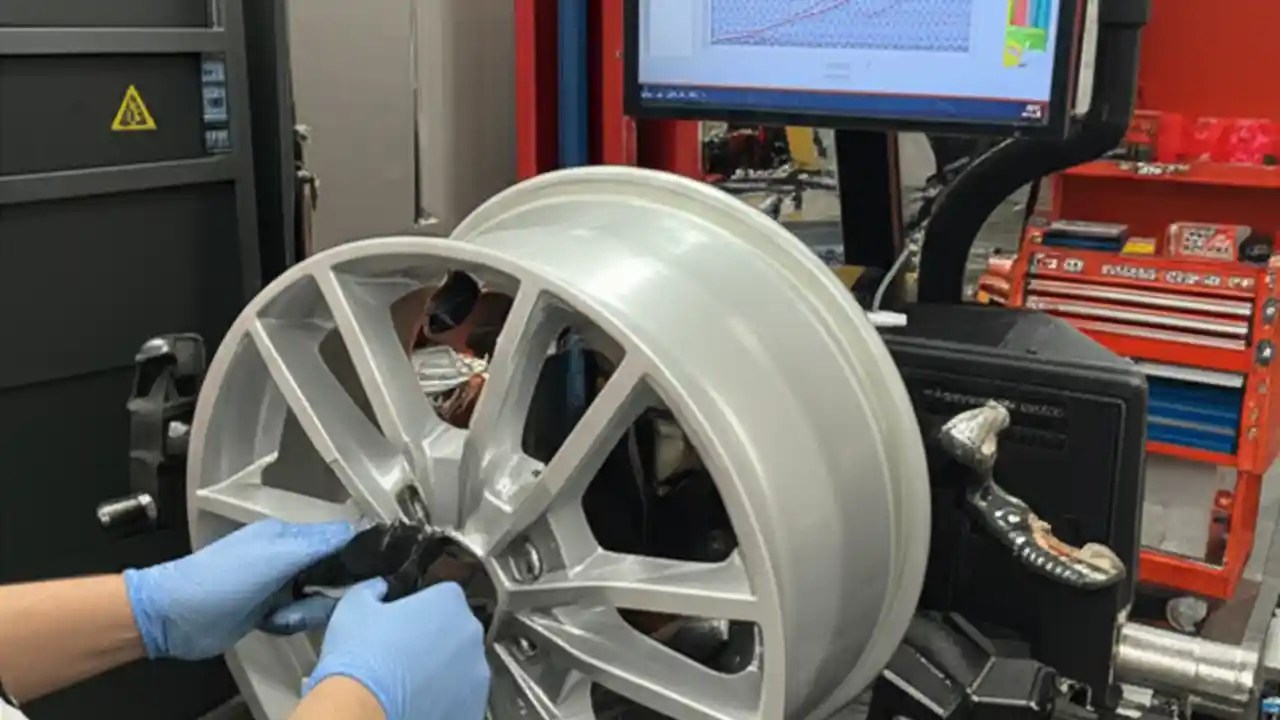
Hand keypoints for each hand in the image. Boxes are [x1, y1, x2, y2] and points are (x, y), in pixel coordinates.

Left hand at [124, 519, 354, 659]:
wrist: (173, 618)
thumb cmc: (220, 580)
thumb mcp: (274, 557)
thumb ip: (318, 545)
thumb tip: (359, 530)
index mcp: (287, 535)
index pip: (336, 539)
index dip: (352, 555)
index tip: (363, 574)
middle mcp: (285, 556)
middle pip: (331, 571)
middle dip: (327, 590)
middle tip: (310, 601)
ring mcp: (277, 585)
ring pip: (317, 597)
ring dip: (307, 610)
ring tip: (284, 615)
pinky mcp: (269, 610)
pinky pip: (300, 615)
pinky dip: (292, 622)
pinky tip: (274, 623)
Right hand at [305, 579, 489, 719]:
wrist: (361, 712)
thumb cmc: (359, 656)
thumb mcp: (354, 607)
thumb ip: (373, 589)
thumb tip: (380, 588)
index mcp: (449, 602)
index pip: (442, 596)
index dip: (421, 609)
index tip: (403, 623)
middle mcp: (471, 634)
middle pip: (456, 631)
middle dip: (435, 640)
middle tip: (404, 655)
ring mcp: (478, 674)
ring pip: (462, 666)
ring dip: (443, 671)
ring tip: (410, 684)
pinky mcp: (475, 706)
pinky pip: (462, 697)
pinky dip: (446, 700)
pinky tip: (419, 703)